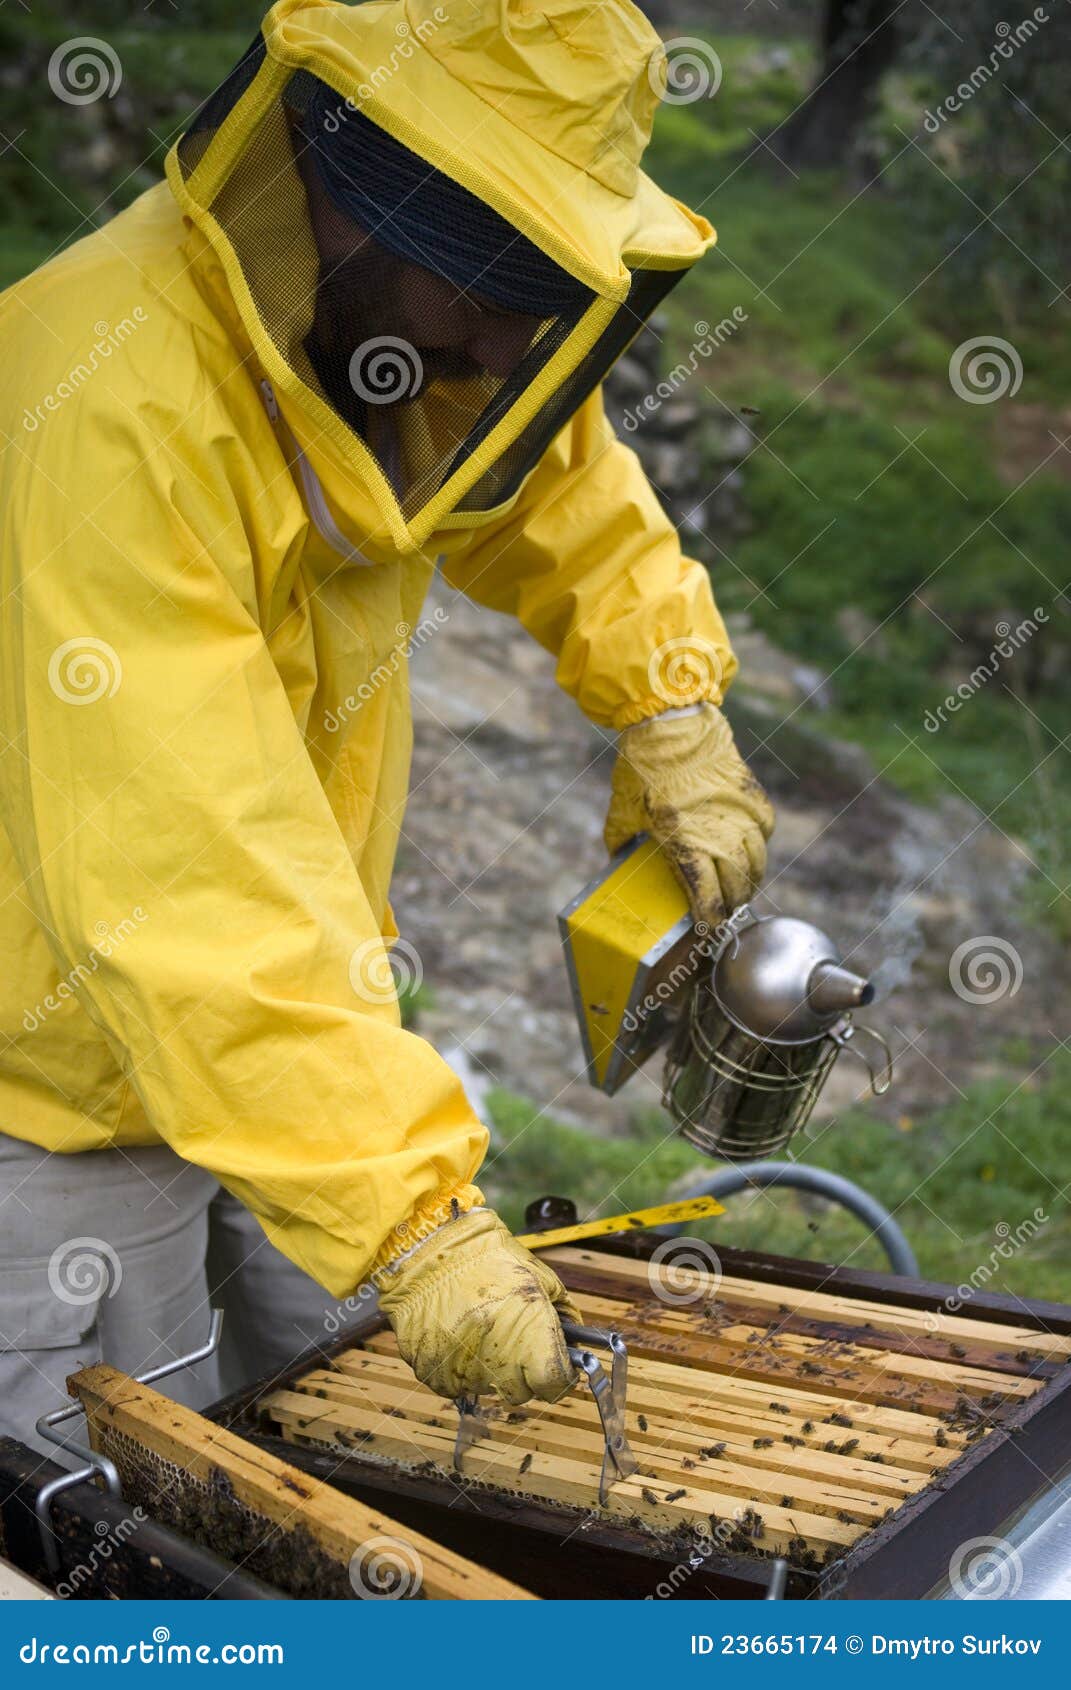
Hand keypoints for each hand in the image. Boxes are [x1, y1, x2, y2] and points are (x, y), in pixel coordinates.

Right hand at [376, 1207, 579, 1404]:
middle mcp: (497, 1359)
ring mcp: (463, 1370)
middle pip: (522, 1393)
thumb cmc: (486, 1258)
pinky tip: (459, 1334)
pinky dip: (462, 1366)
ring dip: (491, 1367)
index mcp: (528, 1333)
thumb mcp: (538, 1277)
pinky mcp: (435, 1375)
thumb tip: (573, 1342)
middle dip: (524, 1373)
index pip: (554, 1385)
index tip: (556, 1365)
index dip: (559, 1376)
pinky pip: (459, 1384)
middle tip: (515, 1340)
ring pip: (489, 1387)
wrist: (427, 1253)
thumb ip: (562, 1316)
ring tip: (481, 1328)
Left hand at [604, 702, 773, 930]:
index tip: (708, 928)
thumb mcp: (623, 807)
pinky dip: (758, 846)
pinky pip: (764, 832)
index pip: (708, 896)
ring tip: (740, 887)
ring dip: (749, 879)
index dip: (711, 919)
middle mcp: (720, 833)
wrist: (674, 721)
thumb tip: (616, 858)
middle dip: (732, 903)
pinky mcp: (753, 797)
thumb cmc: (643, 766)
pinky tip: (747, 850)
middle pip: (737, 885)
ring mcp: (741, 815)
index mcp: (685, 842)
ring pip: (756, 862)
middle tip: (724, 910)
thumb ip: (620, 838)